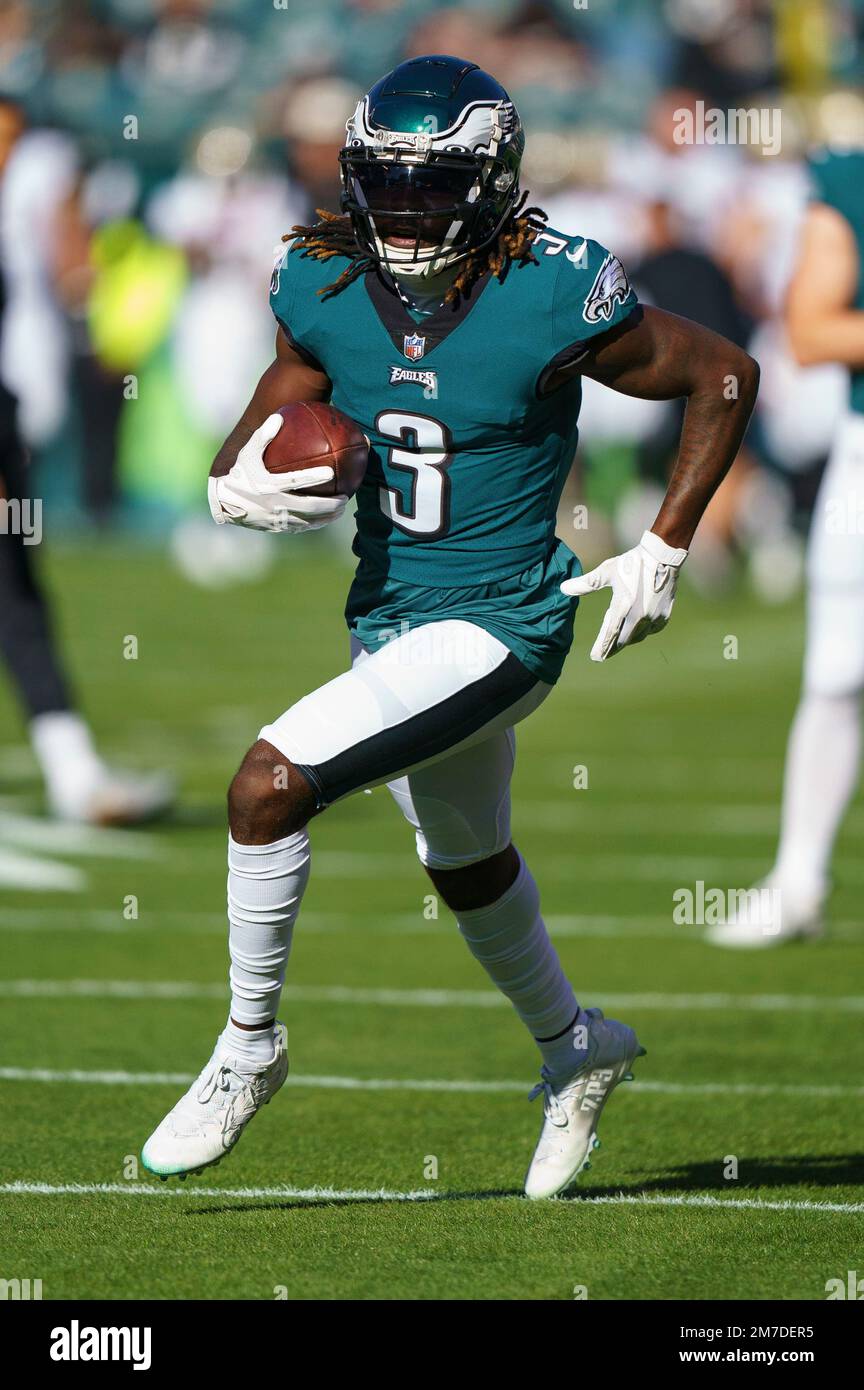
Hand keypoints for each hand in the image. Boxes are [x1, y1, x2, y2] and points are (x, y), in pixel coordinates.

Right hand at [208, 413, 348, 533]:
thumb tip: (279, 416)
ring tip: (341, 510)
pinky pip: (300, 528)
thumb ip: (262, 436)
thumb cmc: (238, 474)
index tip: (330, 471)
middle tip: (345, 497)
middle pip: (308, 507)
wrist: (223, 503)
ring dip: (326, 517)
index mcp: (267, 486)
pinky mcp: (276, 528)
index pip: (294, 481)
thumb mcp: (246, 454)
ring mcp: (275, 520)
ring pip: (307, 521)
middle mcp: (273, 505)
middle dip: (330, 504)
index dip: (313, 477)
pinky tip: (326, 519)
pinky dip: (315, 524)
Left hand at [561, 529, 687, 660]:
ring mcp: (654, 616)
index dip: (602, 647)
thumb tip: (563, 588)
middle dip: (613, 647)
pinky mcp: (664, 614)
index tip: (595, 657)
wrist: (662, 555)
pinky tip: (638, 631)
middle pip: (623, 640)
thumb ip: (585, 584)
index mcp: (623, 605)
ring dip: (627, 641)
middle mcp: (639, 615)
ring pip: (638, 636)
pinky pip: (652, 630)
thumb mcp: (606, 571)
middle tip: (604, 653)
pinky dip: (643, 632)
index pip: (609, 633)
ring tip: (618, 641)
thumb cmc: (632, 562)